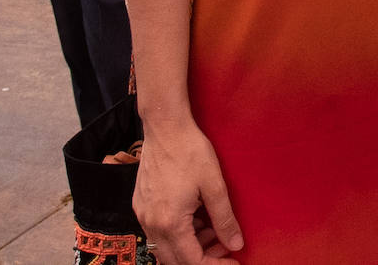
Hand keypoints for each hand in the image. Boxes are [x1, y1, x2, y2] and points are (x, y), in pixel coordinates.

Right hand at [134, 118, 243, 263]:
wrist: (165, 127)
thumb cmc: (191, 151)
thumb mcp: (214, 184)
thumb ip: (224, 218)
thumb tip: (236, 244)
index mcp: (170, 223)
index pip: (191, 261)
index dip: (214, 264)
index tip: (232, 260)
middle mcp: (151, 224)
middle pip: (175, 259)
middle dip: (202, 257)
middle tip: (225, 245)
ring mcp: (143, 215)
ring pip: (166, 246)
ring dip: (190, 245)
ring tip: (214, 228)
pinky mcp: (141, 204)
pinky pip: (158, 231)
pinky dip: (178, 232)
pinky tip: (196, 217)